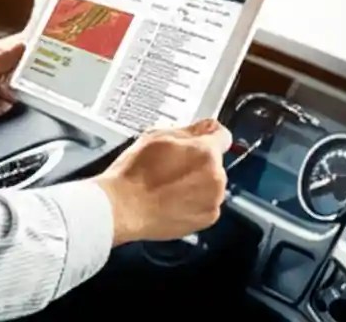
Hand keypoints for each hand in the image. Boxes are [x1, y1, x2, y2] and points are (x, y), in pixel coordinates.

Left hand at [0, 33, 25, 143]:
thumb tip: (26, 44)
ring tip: (4, 102)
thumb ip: (5, 58)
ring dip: (10, 96)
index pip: (17, 44)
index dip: (34, 47)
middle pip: (17, 69)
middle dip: (24, 81)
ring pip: (9, 88)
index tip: (50, 54)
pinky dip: (0, 107)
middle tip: (23, 89)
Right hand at [93, 118, 231, 245]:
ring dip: (197, 182)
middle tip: (172, 165)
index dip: (209, 135)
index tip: (202, 138)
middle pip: (215, 162)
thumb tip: (205, 127)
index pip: (223, 135)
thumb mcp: (156, 136)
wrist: (123, 207)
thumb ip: (188, 129)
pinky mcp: (207, 218)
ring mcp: (212, 200)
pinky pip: (206, 203)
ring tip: (168, 184)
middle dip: (198, 162)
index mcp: (205, 152)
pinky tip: (172, 199)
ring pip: (211, 183)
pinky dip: (194, 202)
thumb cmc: (134, 175)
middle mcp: (216, 177)